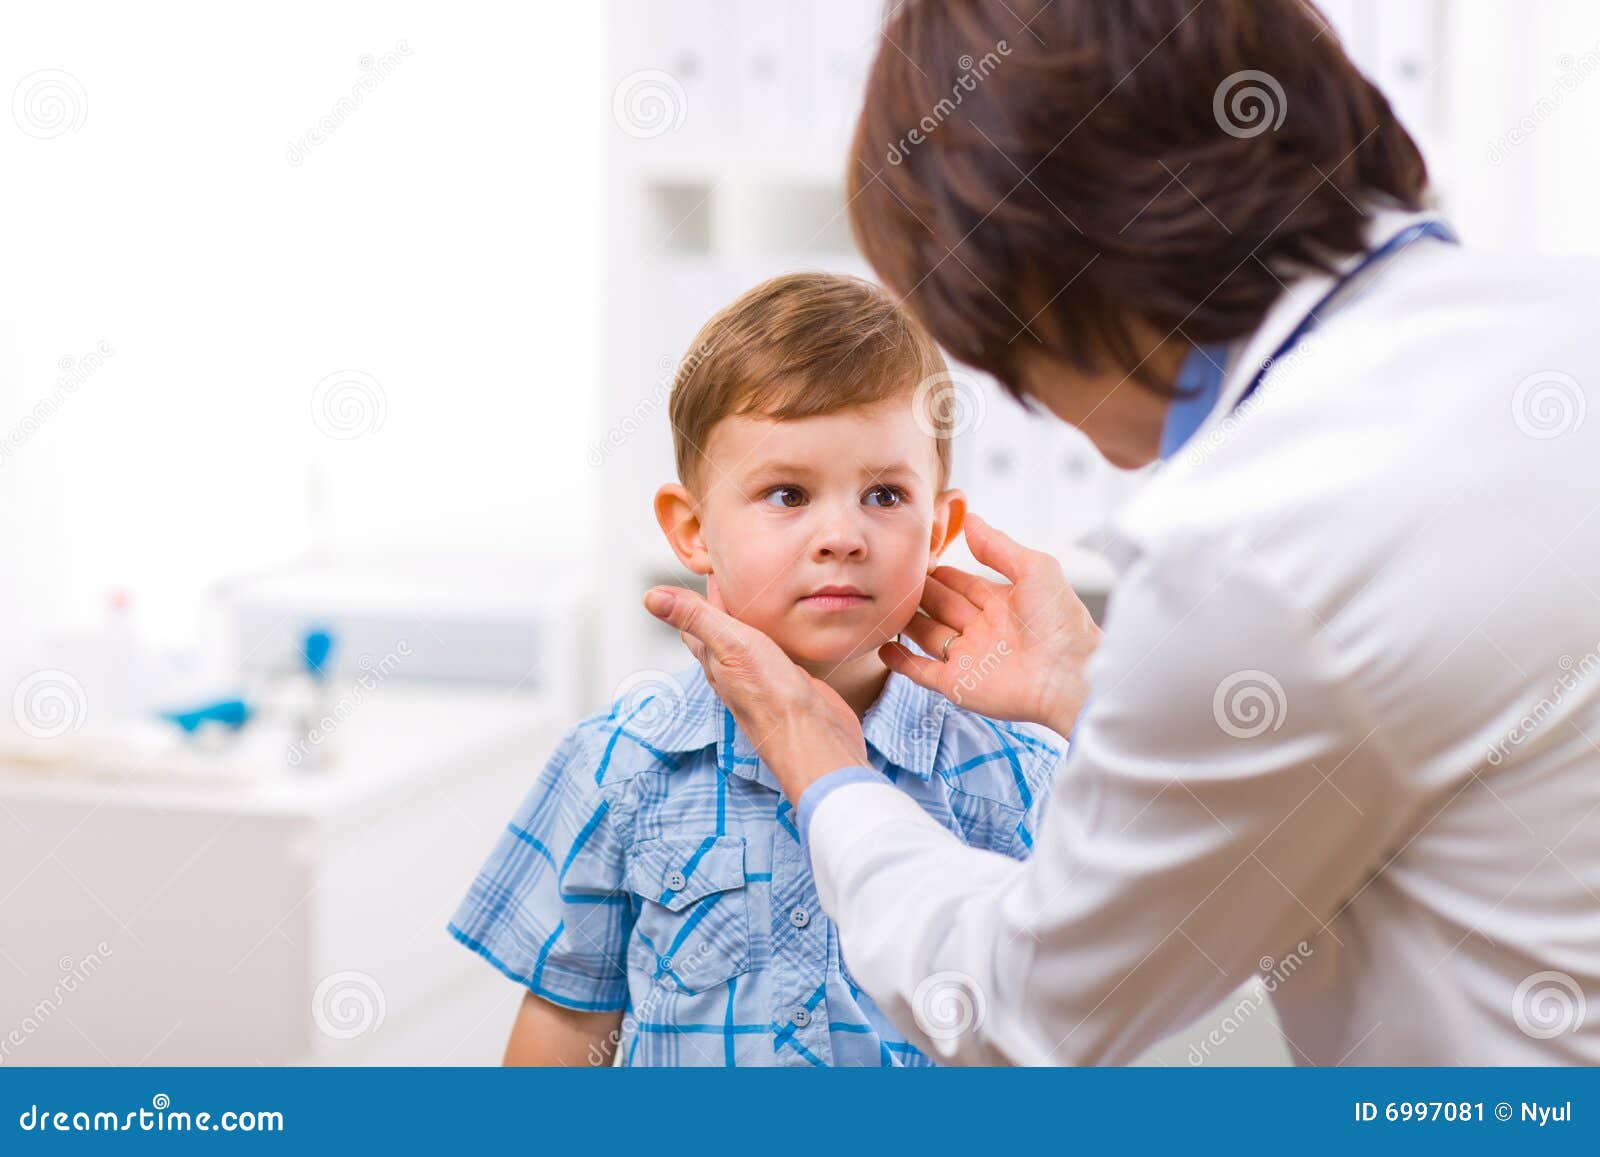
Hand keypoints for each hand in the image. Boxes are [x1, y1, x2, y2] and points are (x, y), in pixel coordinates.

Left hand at [643, 575, 868, 804]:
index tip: (704, 566)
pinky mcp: (789, 683)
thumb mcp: (731, 646)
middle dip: (718, 605)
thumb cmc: (773, 699)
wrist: (814, 739)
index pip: (696, 622)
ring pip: (746, 643)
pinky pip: (775, 652)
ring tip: (752, 594)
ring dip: (746, 620)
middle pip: (718, 633)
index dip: (696, 595)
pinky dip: (773, 634)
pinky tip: (783, 628)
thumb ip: (696, 618)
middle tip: (726, 576)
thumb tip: (651, 598)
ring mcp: (762, 678)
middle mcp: (735, 670)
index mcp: (715, 660)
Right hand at [883, 513, 1100, 735]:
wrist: (1069, 676)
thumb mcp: (1035, 569)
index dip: (941, 572)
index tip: (916, 557)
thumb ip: (998, 546)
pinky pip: (921, 671)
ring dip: (906, 621)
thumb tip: (971, 519)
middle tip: (893, 574)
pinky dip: (901, 661)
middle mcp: (983, 630)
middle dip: (919, 591)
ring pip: (927, 635)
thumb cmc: (1061, 621)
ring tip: (882, 604)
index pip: (962, 583)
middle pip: (941, 606)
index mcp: (1003, 603)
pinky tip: (885, 646)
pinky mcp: (957, 684)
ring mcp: (968, 658)